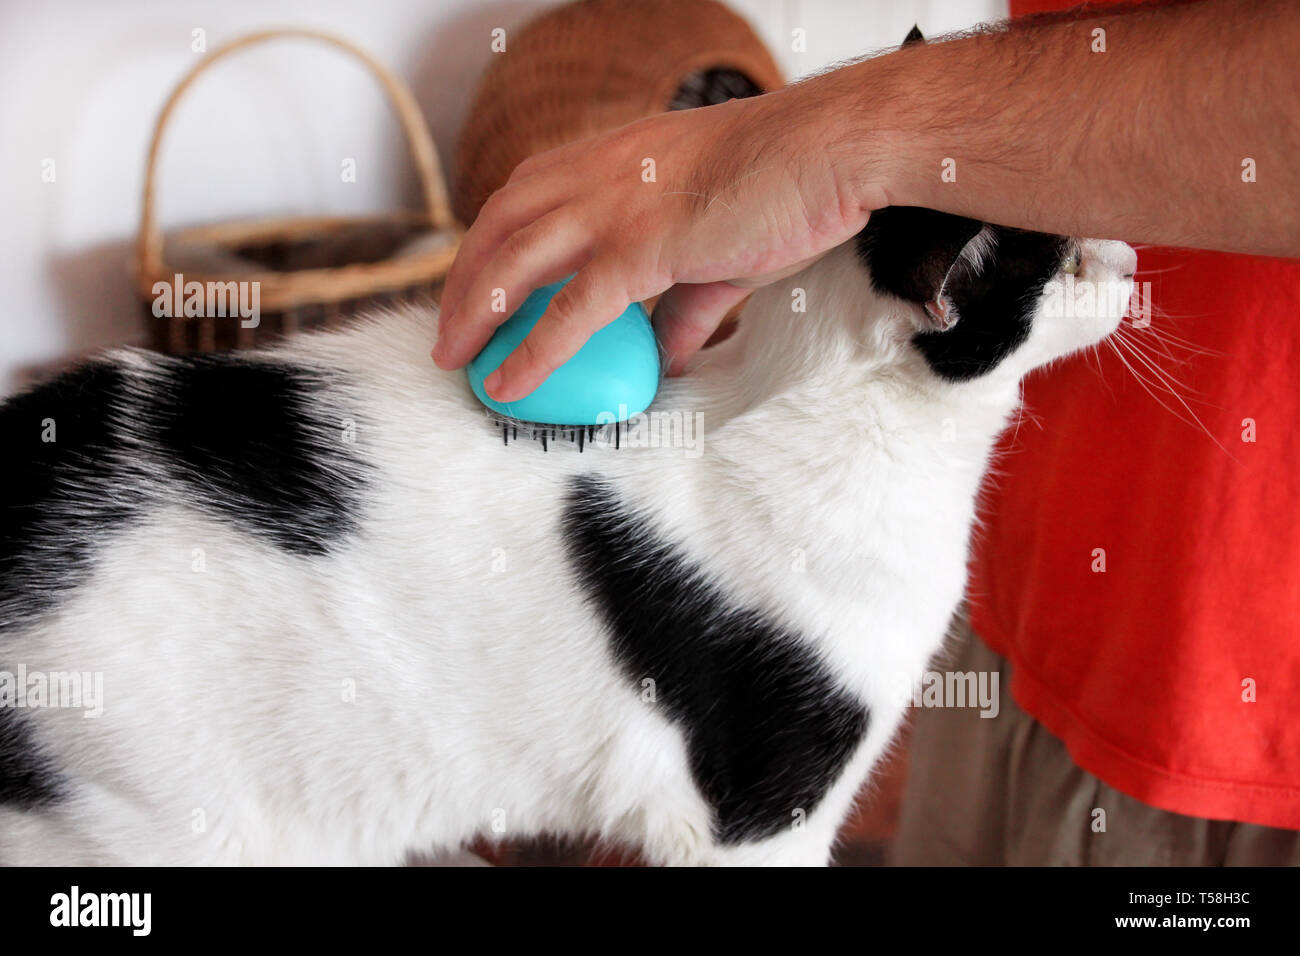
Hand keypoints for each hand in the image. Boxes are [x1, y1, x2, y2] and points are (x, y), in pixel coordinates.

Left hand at [431, 79, 885, 399]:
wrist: (826, 151)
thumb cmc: (782, 187)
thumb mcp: (716, 248)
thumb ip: (680, 306)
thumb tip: (665, 360)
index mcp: (613, 158)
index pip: (526, 196)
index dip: (492, 241)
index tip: (477, 286)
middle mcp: (598, 173)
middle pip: (500, 224)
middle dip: (463, 279)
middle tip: (450, 332)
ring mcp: (613, 207)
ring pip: (515, 261)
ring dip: (476, 312)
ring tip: (455, 360)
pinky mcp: (640, 246)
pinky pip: (570, 309)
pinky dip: (532, 349)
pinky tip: (508, 383)